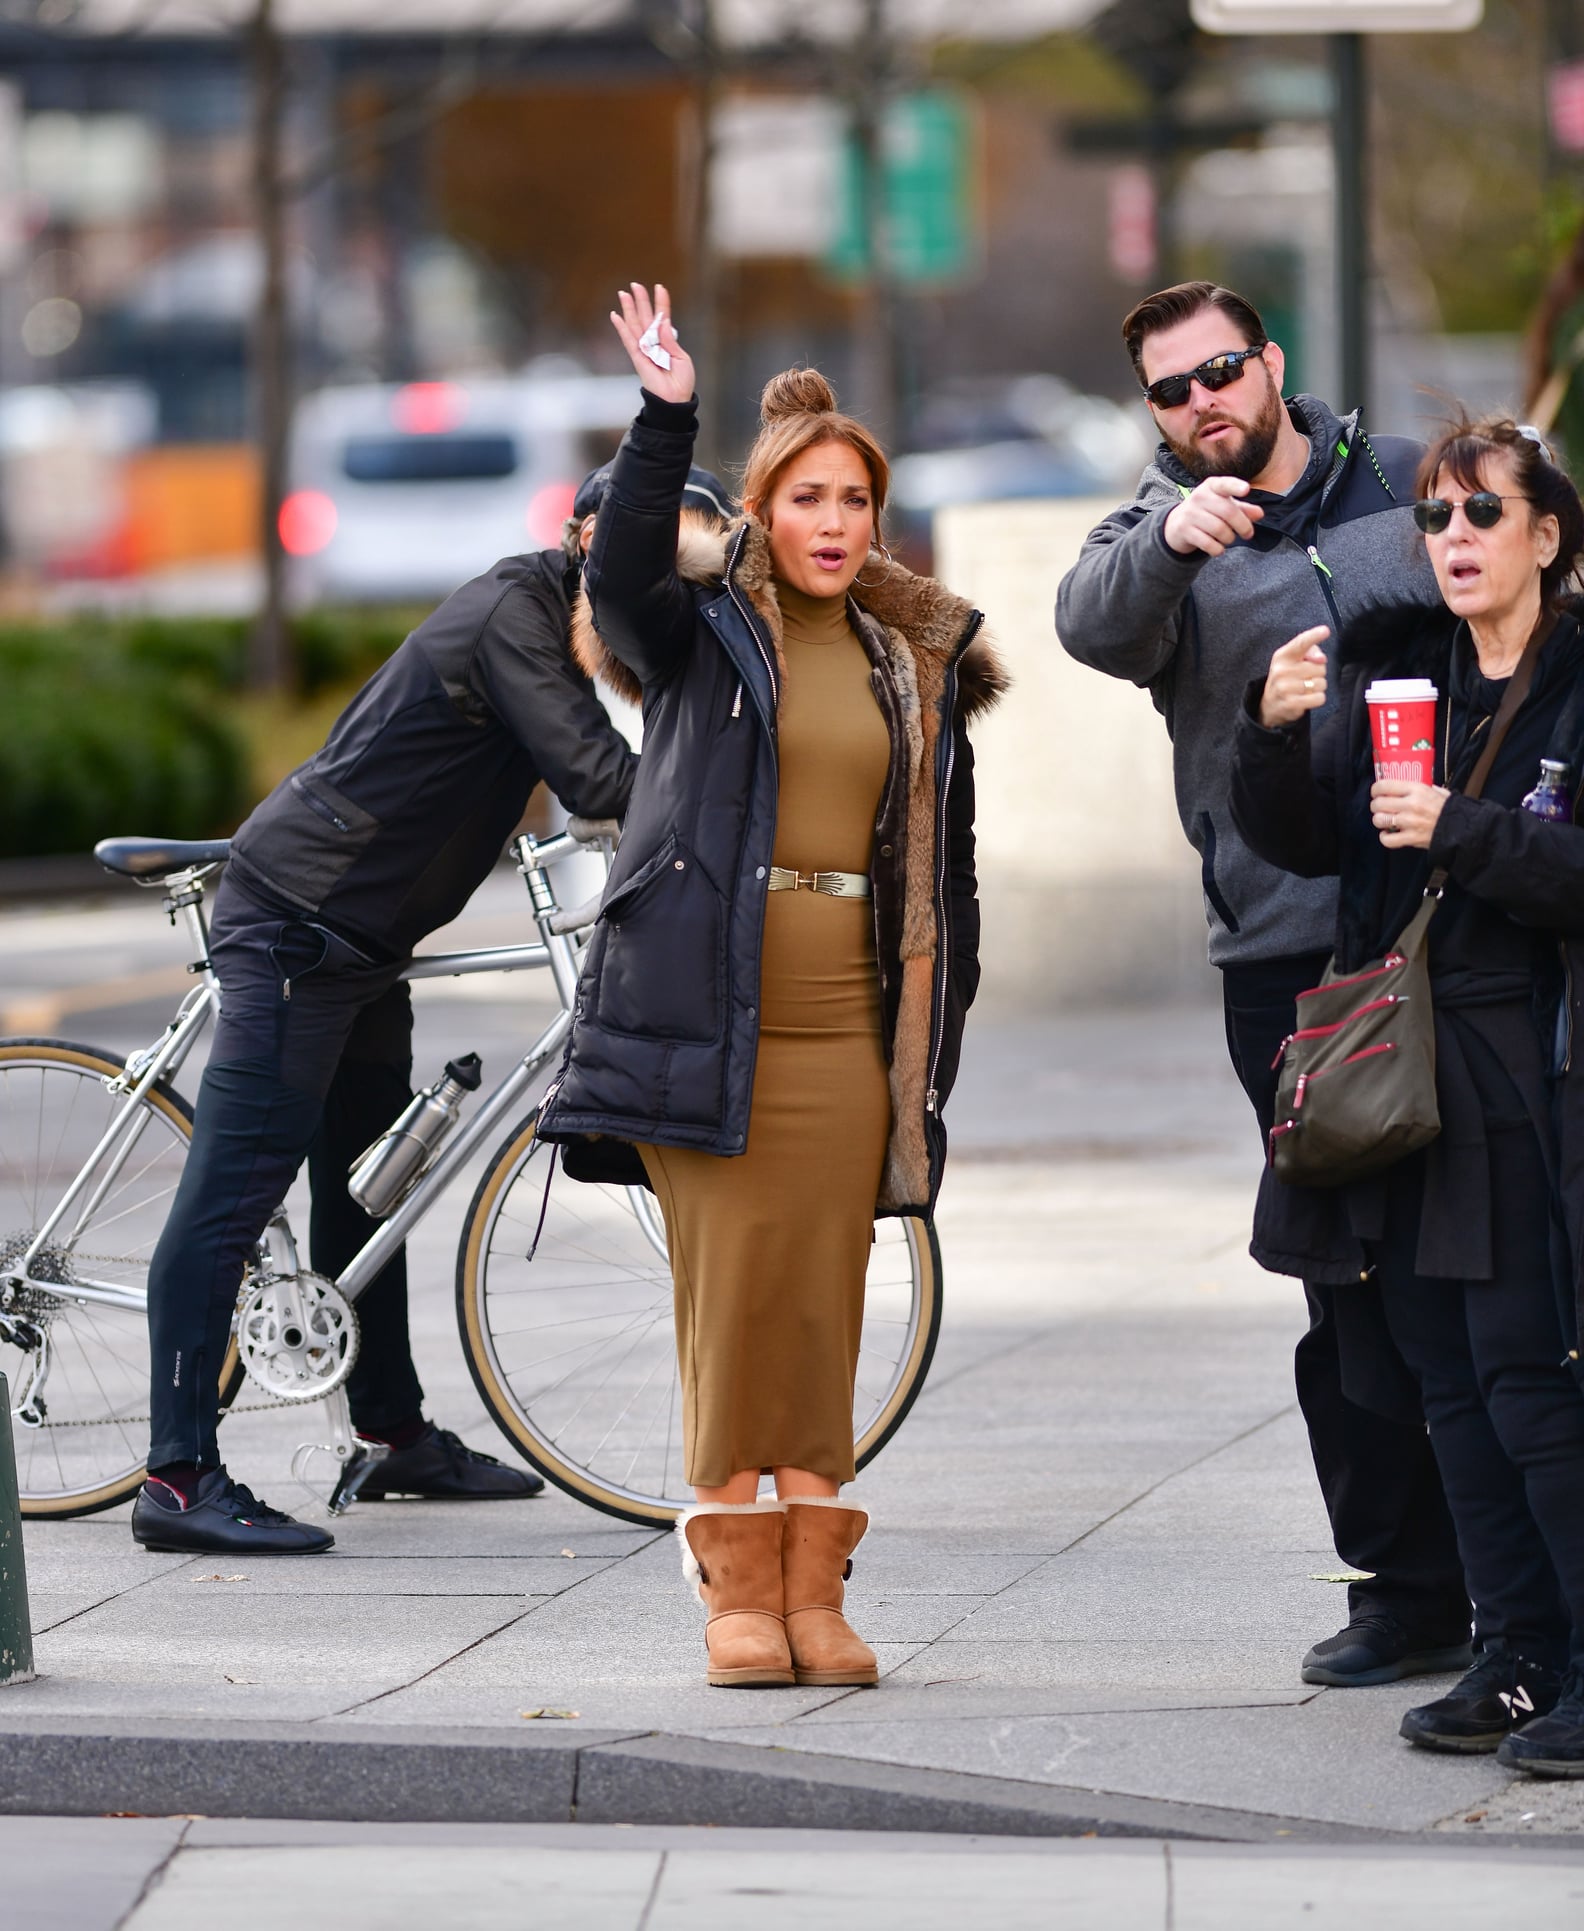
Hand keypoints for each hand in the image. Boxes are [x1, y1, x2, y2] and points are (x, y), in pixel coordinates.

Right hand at [610, 281, 695, 405]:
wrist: (675, 400)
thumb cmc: (681, 382)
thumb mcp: (681, 358)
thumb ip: (670, 340)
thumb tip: (662, 321)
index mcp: (667, 342)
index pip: (662, 318)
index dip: (662, 303)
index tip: (660, 287)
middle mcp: (654, 343)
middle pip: (645, 317)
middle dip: (641, 301)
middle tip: (635, 285)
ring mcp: (644, 350)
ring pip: (635, 325)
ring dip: (629, 309)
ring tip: (624, 293)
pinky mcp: (637, 358)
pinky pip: (628, 340)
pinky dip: (622, 328)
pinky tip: (615, 315)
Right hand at [1163, 475, 1264, 556]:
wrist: (1176, 524)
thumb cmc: (1208, 512)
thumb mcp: (1225, 506)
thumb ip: (1244, 509)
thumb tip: (1259, 514)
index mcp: (1212, 486)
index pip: (1225, 484)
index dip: (1236, 487)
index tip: (1246, 490)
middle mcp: (1199, 496)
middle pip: (1228, 512)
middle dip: (1243, 526)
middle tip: (1248, 534)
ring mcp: (1190, 513)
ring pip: (1219, 529)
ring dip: (1229, 538)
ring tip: (1229, 539)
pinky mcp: (1184, 529)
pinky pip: (1207, 543)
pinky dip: (1217, 549)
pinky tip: (1219, 549)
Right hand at [1258, 627, 1330, 728]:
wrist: (1271, 704)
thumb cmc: (1288, 676)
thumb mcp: (1295, 659)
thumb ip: (1311, 651)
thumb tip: (1321, 659)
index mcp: (1283, 656)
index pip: (1301, 643)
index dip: (1314, 636)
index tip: (1326, 630)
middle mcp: (1282, 671)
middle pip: (1320, 667)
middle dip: (1318, 673)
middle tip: (1305, 678)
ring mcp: (1285, 688)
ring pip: (1321, 683)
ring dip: (1318, 687)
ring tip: (1305, 689)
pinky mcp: (1291, 704)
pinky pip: (1319, 698)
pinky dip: (1317, 699)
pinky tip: (1306, 698)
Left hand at [1372, 780, 1448, 850]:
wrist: (1463, 828)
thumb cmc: (1450, 809)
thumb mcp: (1437, 791)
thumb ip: (1420, 788)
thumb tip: (1404, 786)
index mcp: (1417, 789)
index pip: (1384, 785)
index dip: (1376, 789)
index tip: (1376, 792)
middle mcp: (1411, 804)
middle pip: (1378, 803)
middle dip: (1376, 806)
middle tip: (1380, 807)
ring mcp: (1409, 822)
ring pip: (1379, 820)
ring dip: (1379, 820)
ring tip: (1385, 820)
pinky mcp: (1411, 838)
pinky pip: (1387, 839)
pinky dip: (1385, 838)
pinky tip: (1389, 834)